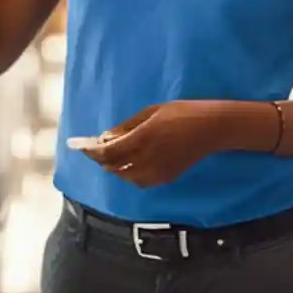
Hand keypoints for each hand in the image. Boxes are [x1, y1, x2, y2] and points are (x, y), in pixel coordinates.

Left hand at [85, 101, 226, 187]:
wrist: (212, 128)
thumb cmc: (183, 112)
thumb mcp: (153, 111)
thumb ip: (129, 126)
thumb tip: (107, 137)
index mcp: (142, 138)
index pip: (107, 152)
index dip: (91, 151)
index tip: (80, 146)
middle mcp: (146, 158)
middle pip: (113, 166)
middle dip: (101, 158)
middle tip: (97, 147)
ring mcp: (156, 171)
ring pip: (125, 176)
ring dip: (116, 167)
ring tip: (116, 155)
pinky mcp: (165, 177)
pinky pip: (139, 181)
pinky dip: (130, 173)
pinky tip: (133, 163)